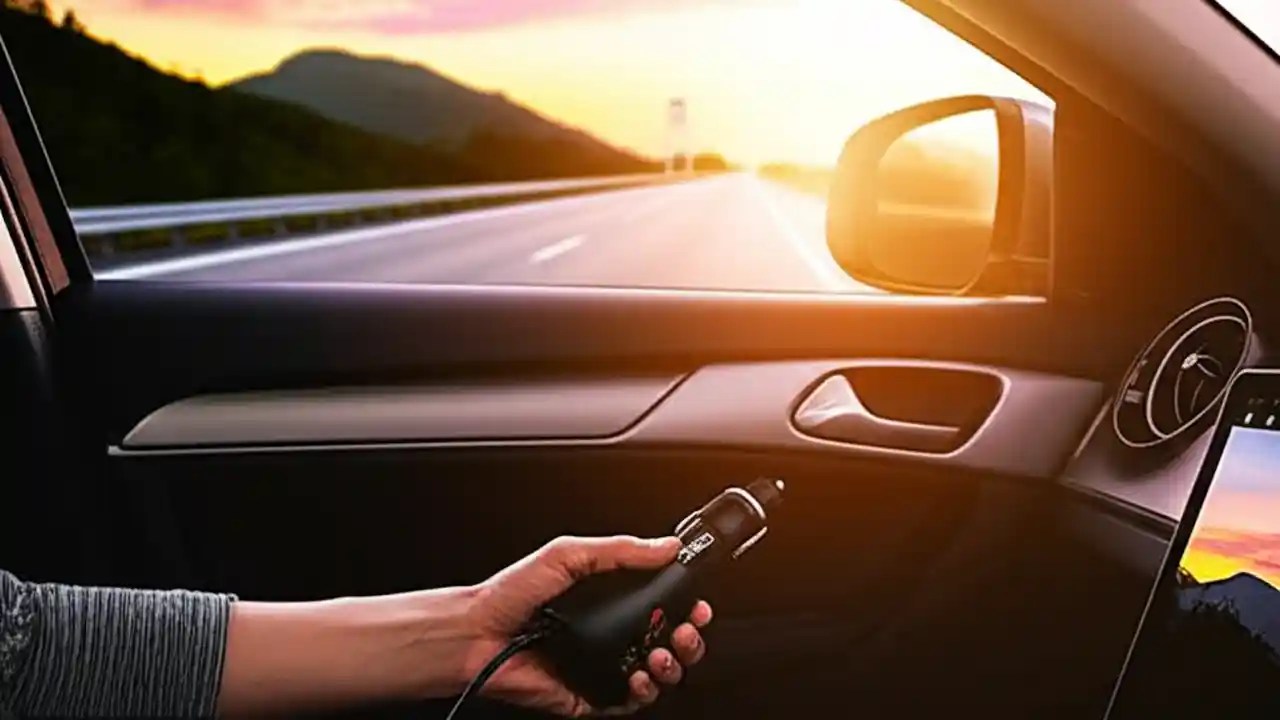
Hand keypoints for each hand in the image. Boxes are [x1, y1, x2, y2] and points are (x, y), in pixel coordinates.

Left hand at [465, 535, 712, 715]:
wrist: (476, 633)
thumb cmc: (511, 593)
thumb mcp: (569, 555)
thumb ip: (619, 551)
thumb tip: (665, 546)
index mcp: (611, 600)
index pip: (664, 605)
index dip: (687, 606)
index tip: (698, 603)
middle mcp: (611, 634)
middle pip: (671, 642)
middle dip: (688, 640)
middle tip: (686, 630)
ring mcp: (603, 667)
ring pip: (658, 675)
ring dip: (670, 666)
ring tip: (661, 655)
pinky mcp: (590, 696)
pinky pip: (628, 702)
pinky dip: (642, 693)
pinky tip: (639, 677)